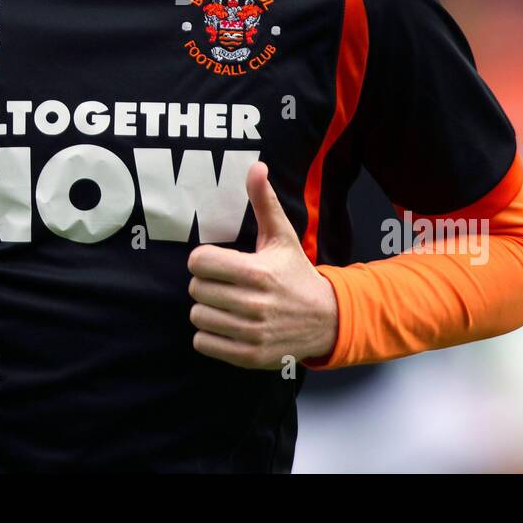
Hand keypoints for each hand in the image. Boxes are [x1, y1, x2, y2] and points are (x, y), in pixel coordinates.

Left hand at [187, 161, 337, 369]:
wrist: (326, 320)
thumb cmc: (296, 273)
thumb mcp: (282, 236)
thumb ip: (264, 202)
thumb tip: (256, 166)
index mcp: (258, 272)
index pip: (199, 262)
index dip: (204, 259)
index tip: (218, 261)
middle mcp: (254, 305)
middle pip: (196, 289)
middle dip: (206, 283)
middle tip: (225, 283)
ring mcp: (251, 333)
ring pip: (197, 316)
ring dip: (207, 309)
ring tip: (226, 303)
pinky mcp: (248, 356)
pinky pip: (203, 343)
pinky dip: (209, 334)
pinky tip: (227, 324)